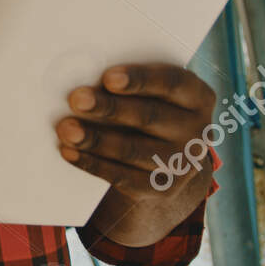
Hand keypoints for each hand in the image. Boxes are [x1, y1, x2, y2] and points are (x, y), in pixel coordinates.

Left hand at [55, 63, 217, 246]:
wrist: (167, 158)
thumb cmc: (149, 106)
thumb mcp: (153, 92)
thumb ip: (129, 84)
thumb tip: (84, 77)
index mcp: (198, 96)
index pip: (172, 83)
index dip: (140, 80)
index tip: (108, 77)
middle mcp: (198, 130)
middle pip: (149, 116)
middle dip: (109, 108)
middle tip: (76, 99)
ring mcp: (182, 162)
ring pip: (133, 149)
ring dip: (95, 139)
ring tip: (66, 128)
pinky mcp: (162, 188)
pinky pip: (123, 176)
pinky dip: (92, 163)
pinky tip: (69, 152)